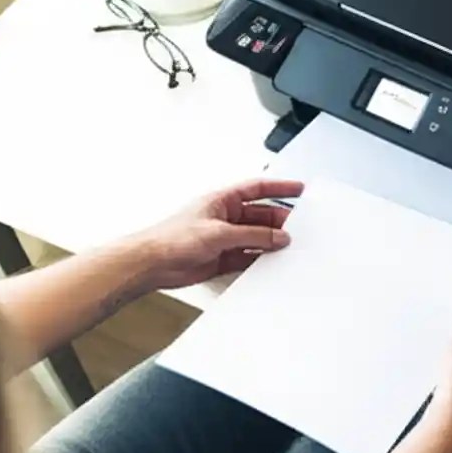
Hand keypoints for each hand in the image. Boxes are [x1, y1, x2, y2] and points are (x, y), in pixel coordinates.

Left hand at [135, 179, 304, 289]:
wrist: (152, 264)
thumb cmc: (172, 238)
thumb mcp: (219, 232)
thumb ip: (253, 235)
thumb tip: (278, 236)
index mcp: (222, 200)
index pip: (257, 189)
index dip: (280, 188)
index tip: (299, 190)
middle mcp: (225, 217)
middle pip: (261, 216)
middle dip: (280, 221)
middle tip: (299, 228)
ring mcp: (225, 238)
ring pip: (257, 237)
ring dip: (271, 242)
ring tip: (289, 247)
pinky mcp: (223, 258)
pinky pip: (249, 256)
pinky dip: (260, 259)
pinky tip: (270, 263)